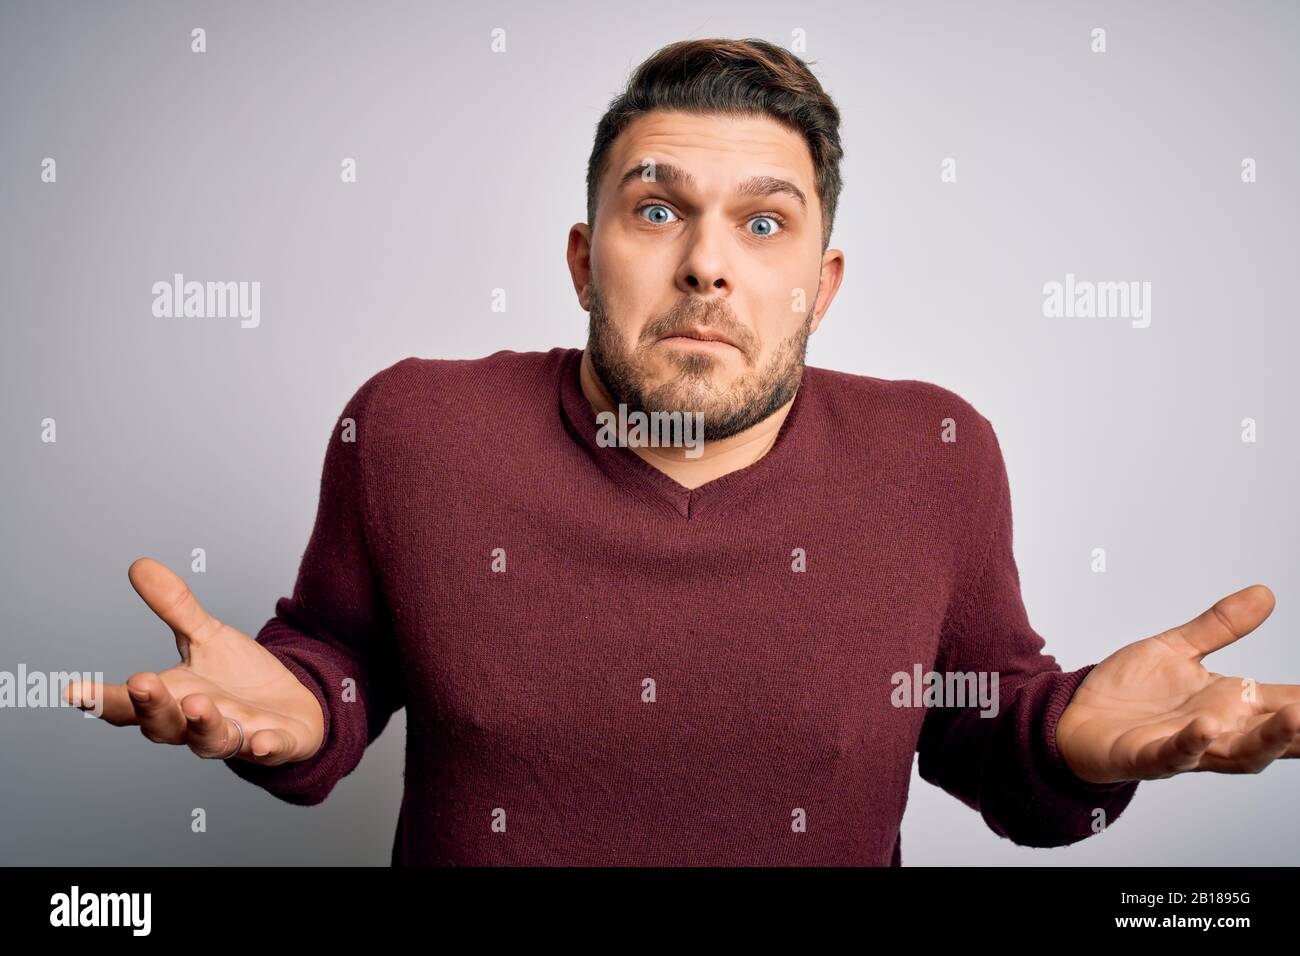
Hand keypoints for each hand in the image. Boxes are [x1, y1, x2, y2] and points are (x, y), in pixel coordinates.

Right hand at [65, 557, 324, 765]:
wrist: (291, 707)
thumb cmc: (238, 678)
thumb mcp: (207, 638)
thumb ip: (176, 608)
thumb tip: (140, 565)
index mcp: (173, 699)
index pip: (128, 705)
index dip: (101, 700)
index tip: (74, 690)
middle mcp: (195, 726)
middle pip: (164, 726)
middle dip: (152, 707)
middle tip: (141, 682)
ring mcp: (236, 737)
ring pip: (212, 741)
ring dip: (204, 726)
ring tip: (197, 704)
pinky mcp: (276, 744)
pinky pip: (269, 749)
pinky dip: (265, 746)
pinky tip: (263, 741)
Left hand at [1056, 584, 1299, 783]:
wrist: (1072, 718)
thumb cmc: (1127, 694)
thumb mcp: (1176, 649)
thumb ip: (1220, 626)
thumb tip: (1266, 594)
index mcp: (1229, 706)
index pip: (1289, 706)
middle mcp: (1216, 731)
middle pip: (1276, 737)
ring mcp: (1184, 747)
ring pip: (1237, 754)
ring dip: (1267, 739)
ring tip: (1292, 717)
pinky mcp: (1145, 756)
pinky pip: (1174, 755)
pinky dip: (1192, 744)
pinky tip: (1207, 727)